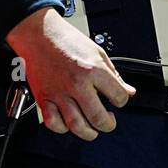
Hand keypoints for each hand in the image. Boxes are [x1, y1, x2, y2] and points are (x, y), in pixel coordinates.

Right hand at [6, 6, 135, 139]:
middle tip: (108, 122)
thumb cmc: (67, 40)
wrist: (40, 34)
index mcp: (94, 70)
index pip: (118, 96)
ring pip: (76, 125)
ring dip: (88, 133)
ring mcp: (59, 93)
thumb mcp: (98, 52)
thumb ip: (114, 75)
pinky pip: (53, 122)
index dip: (122, 101)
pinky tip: (68, 124)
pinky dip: (62, 129)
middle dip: (108, 124)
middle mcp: (77, 84)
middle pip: (98, 117)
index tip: (118, 101)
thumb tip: (128, 91)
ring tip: (92, 129)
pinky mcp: (44, 98)